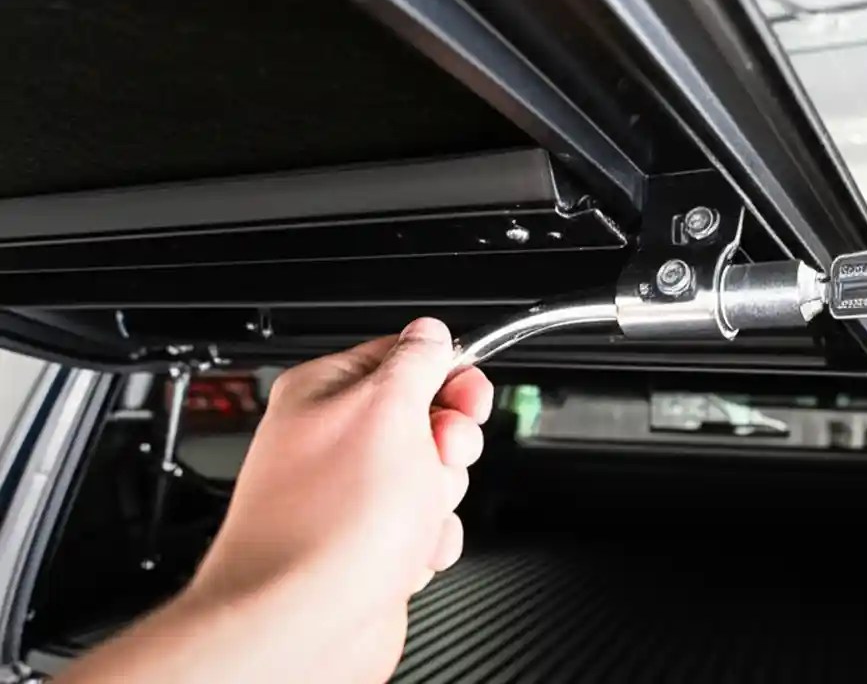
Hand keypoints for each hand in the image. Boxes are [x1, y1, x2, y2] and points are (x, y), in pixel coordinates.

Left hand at [189, 318, 492, 680]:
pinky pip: (424, 528)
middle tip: (436, 460)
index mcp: (326, 394)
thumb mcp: (390, 412)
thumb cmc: (332, 523)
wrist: (305, 624)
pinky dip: (428, 542)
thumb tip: (430, 334)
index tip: (468, 396)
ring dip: (439, 500)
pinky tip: (407, 553)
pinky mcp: (366, 546)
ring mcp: (348, 497)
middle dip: (446, 447)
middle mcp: (330, 442)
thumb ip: (416, 363)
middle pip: (426, 420)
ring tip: (412, 517)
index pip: (404, 357)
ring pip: (431, 478)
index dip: (447, 375)